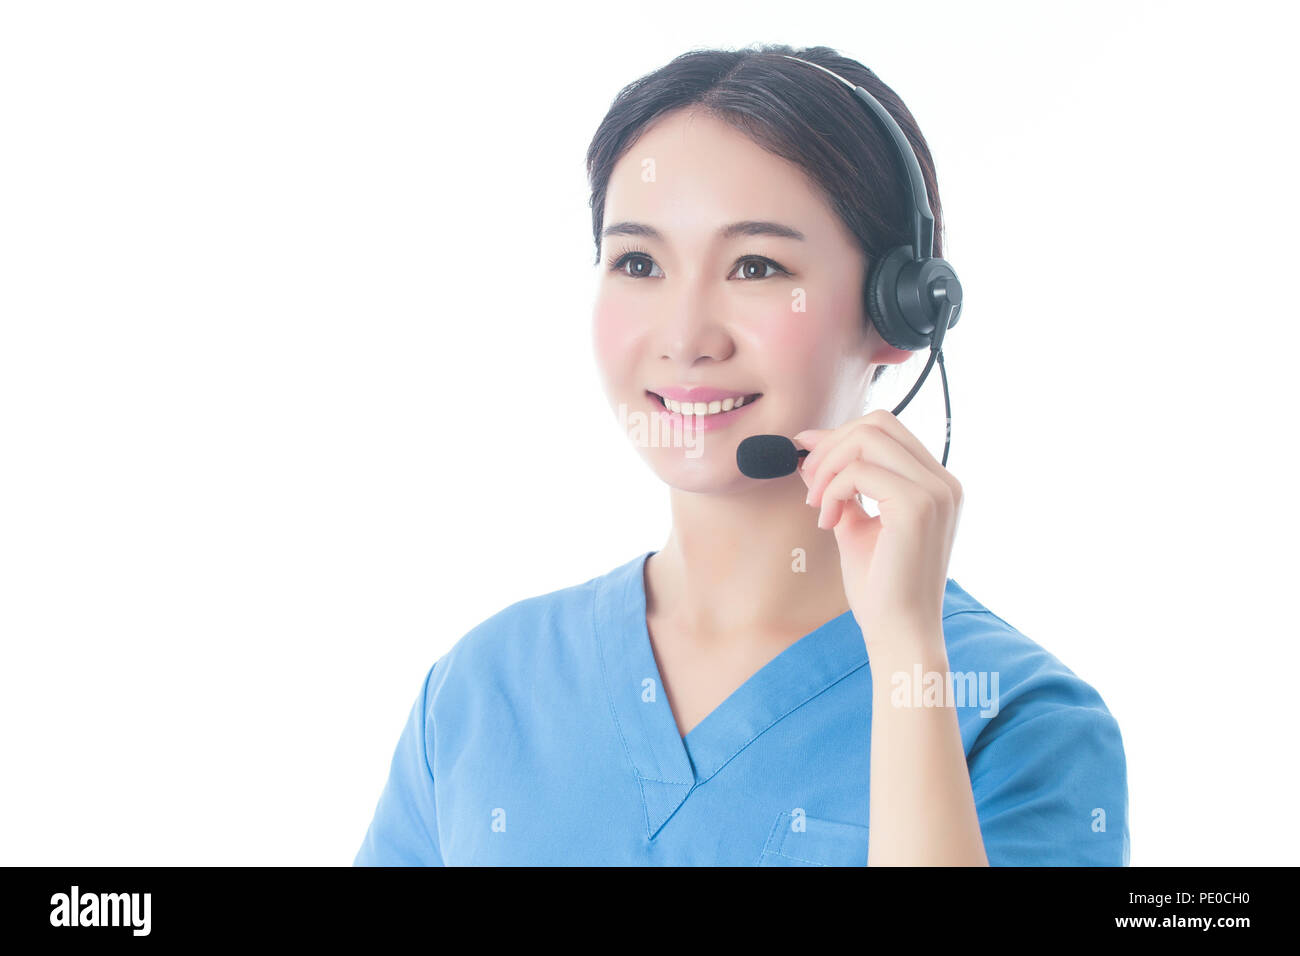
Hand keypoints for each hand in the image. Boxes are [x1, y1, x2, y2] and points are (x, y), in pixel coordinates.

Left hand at [795, 409, 962, 657]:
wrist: (899, 634)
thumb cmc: (881, 588)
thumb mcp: (857, 527)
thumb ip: (841, 488)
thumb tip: (810, 452)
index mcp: (936, 485)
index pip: (888, 429)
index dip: (841, 434)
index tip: (806, 451)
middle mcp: (943, 483)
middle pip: (879, 422)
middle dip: (832, 445)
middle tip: (808, 483)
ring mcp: (935, 492)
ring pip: (868, 438)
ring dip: (829, 466)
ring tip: (818, 506)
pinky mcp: (917, 507)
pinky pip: (860, 471)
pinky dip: (833, 489)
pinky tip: (827, 521)